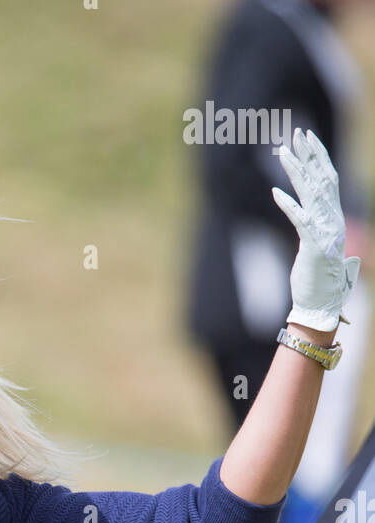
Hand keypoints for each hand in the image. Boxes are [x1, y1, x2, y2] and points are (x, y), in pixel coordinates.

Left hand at [272, 127, 360, 332]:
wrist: (320, 305)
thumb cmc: (313, 278)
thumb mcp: (312, 242)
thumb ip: (310, 221)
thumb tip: (301, 205)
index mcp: (333, 217)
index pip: (328, 178)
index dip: (318, 156)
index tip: (306, 137)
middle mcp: (332, 220)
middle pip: (322, 178)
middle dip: (309, 153)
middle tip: (296, 132)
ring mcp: (325, 232)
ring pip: (311, 193)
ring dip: (296, 171)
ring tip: (282, 152)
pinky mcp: (314, 246)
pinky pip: (300, 220)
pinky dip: (288, 205)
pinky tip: (274, 193)